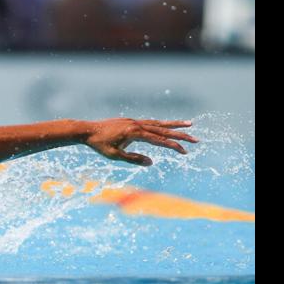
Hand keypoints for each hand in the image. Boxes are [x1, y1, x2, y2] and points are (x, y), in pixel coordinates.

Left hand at [83, 119, 197, 166]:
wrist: (87, 130)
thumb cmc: (99, 145)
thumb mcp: (116, 156)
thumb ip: (134, 159)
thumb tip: (151, 162)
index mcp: (135, 132)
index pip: (159, 140)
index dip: (173, 147)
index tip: (185, 152)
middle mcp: (137, 124)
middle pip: (163, 130)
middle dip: (181, 135)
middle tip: (196, 139)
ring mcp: (135, 121)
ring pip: (159, 124)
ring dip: (174, 125)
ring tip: (189, 125)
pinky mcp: (131, 122)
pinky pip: (150, 123)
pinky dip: (161, 125)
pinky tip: (167, 127)